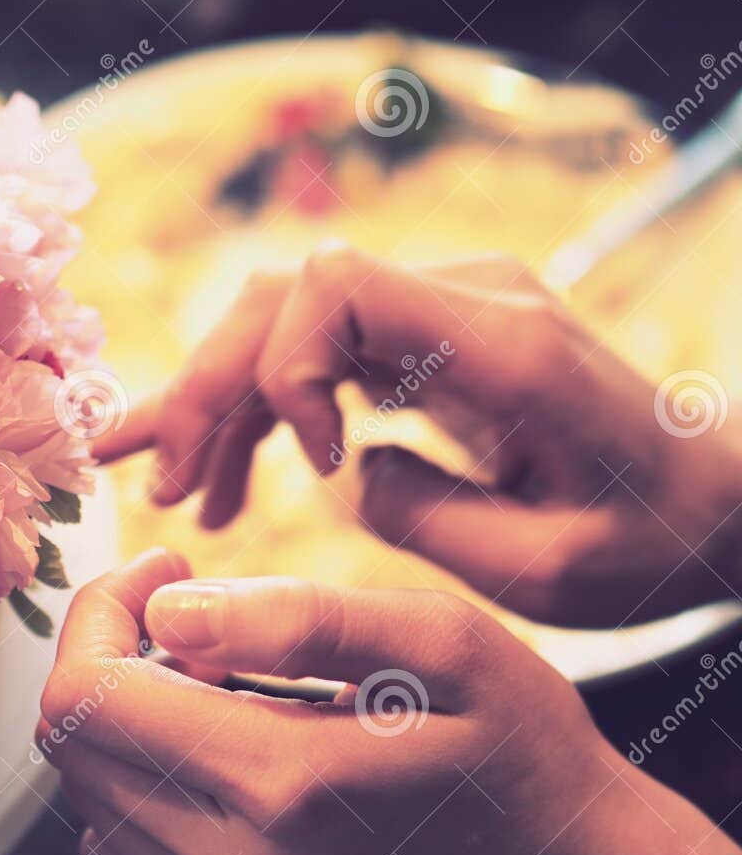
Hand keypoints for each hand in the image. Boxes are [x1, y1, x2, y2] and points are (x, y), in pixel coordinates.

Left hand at [39, 551, 741, 854]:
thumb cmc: (516, 748)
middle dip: (111, 661)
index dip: (100, 614)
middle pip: (73, 748)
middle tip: (200, 625)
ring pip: (90, 801)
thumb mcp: (442, 644)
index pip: (83, 698)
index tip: (164, 570)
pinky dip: (148, 794)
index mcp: (287, 791)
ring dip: (132, 731)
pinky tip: (228, 770)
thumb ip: (296, 617)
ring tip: (230, 700)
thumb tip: (164, 611)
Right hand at [97, 247, 741, 626]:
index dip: (286, 368)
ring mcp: (438, 313)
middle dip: (208, 391)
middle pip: (282, 298)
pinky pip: (312, 353)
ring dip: (215, 404)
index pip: (334, 284)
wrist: (709, 502)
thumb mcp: (545, 570)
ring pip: (279, 321)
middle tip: (167, 490)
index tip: (315, 466)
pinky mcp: (423, 342)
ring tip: (174, 494)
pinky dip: (259, 416)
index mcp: (500, 343)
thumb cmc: (644, 542)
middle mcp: (461, 301)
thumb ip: (422, 516)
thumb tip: (340, 473)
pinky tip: (228, 486)